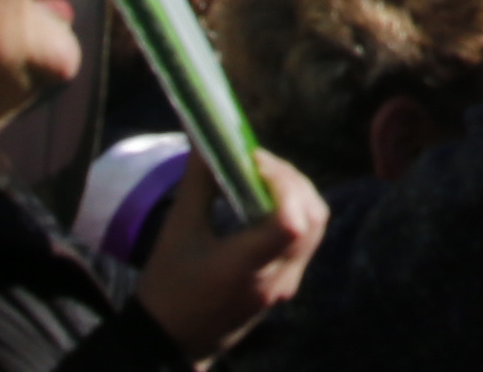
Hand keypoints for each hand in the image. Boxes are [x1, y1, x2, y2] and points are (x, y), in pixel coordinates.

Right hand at [131, 146, 327, 359]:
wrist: (168, 343)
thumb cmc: (167, 289)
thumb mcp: (176, 234)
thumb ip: (198, 184)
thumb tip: (207, 138)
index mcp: (246, 268)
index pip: (291, 223)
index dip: (283, 183)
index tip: (255, 162)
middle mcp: (276, 278)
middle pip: (312, 218)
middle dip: (291, 181)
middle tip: (259, 163)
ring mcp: (286, 285)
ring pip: (316, 227)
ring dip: (298, 195)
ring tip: (263, 180)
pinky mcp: (287, 286)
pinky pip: (308, 241)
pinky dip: (297, 213)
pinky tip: (267, 204)